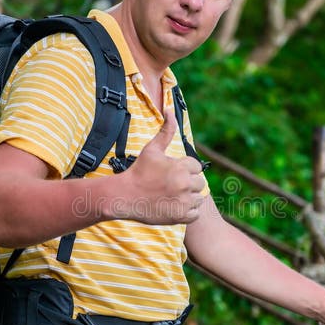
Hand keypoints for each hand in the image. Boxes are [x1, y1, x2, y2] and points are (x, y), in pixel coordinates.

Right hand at [121, 110, 204, 224]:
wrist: (125, 196)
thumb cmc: (139, 171)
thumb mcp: (152, 149)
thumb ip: (166, 130)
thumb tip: (169, 108)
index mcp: (182, 167)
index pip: (196, 167)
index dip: (185, 170)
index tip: (171, 174)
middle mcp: (185, 184)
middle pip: (199, 183)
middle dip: (187, 183)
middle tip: (170, 186)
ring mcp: (184, 201)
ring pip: (198, 198)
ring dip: (189, 197)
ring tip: (171, 195)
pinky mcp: (181, 216)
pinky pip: (195, 213)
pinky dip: (187, 211)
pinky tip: (173, 205)